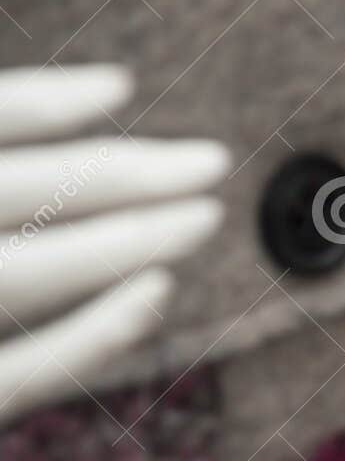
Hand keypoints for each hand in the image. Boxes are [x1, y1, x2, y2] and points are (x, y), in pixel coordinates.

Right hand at [0, 65, 228, 422]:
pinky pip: (18, 373)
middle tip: (209, 162)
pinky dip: (93, 332)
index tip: (119, 87)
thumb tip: (61, 109)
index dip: (37, 102)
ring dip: (122, 240)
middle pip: (6, 192)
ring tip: (202, 216)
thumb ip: (5, 173)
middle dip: (116, 174)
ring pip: (20, 273)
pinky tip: (157, 292)